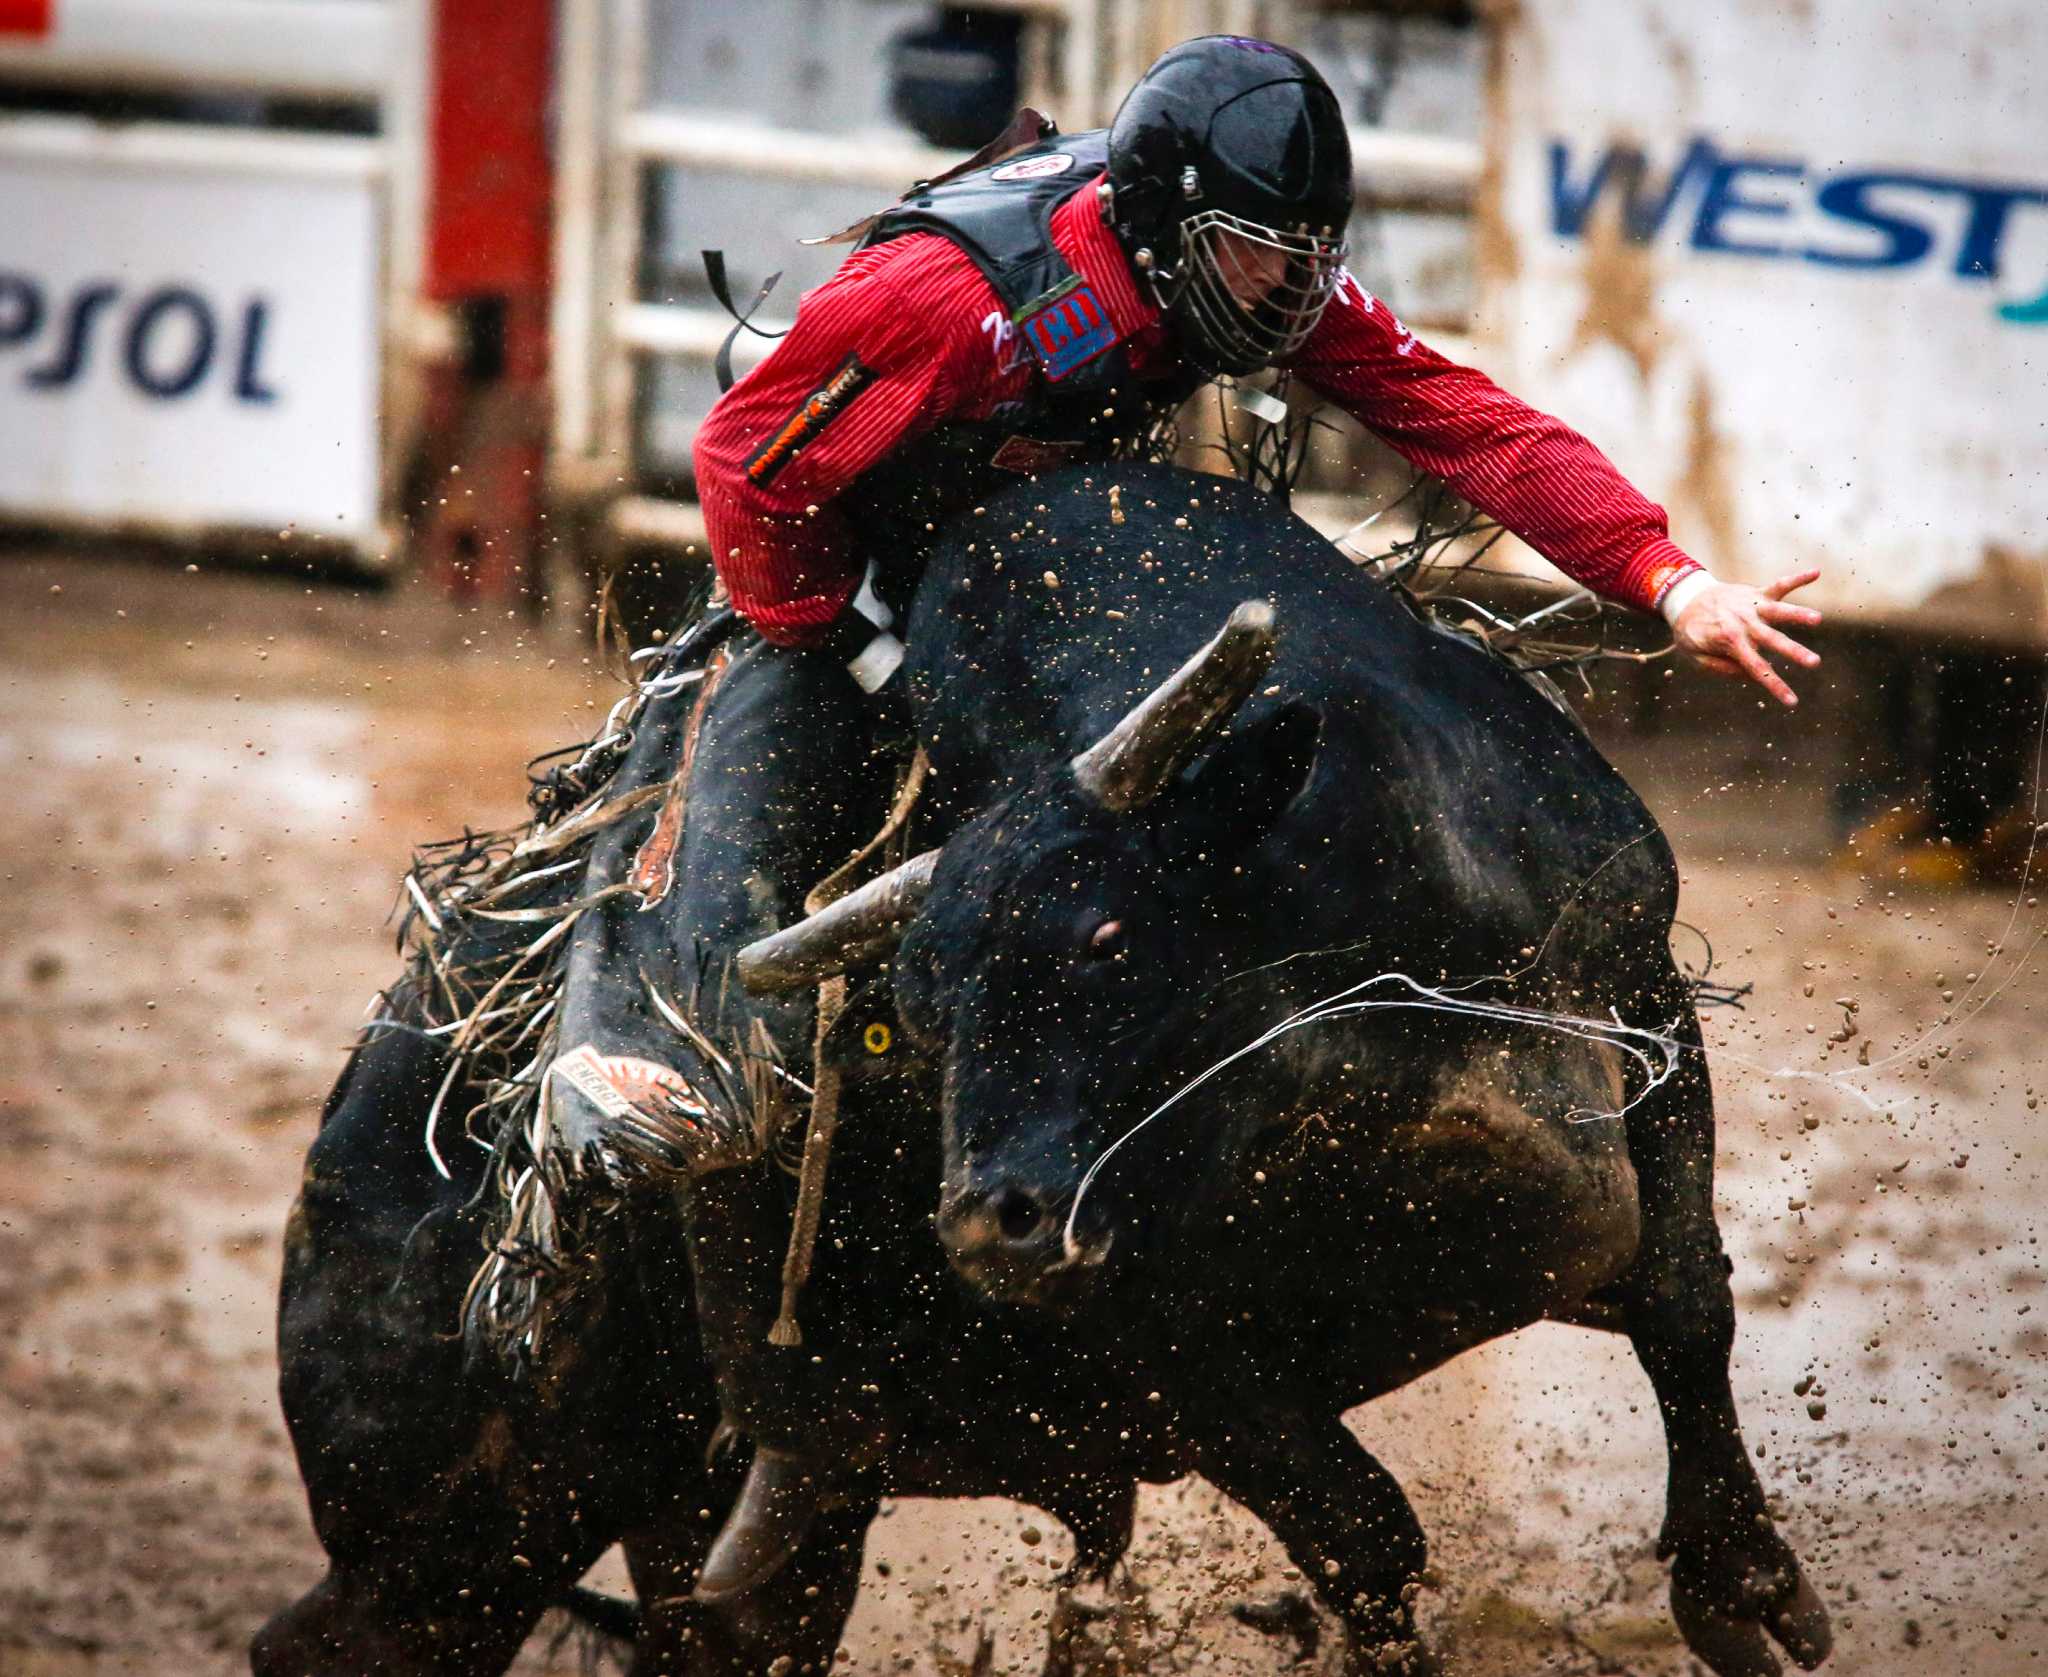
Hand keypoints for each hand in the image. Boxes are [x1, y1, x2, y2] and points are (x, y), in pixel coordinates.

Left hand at [1669, 569, 1822, 706]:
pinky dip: (1797, 579)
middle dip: (1794, 651)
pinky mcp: (1756, 593)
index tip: (1792, 701)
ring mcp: (1751, 606)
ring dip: (1797, 614)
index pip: (1756, 668)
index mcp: (1729, 641)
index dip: (1775, 686)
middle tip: (1815, 662)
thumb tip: (1749, 676)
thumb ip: (1721, 668)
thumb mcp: (1696, 657)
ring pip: (1778, 611)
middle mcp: (1743, 623)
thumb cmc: (1691, 632)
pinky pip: (1779, 585)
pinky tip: (1816, 573)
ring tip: (1817, 619)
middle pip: (1772, 640)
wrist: (1685, 599)